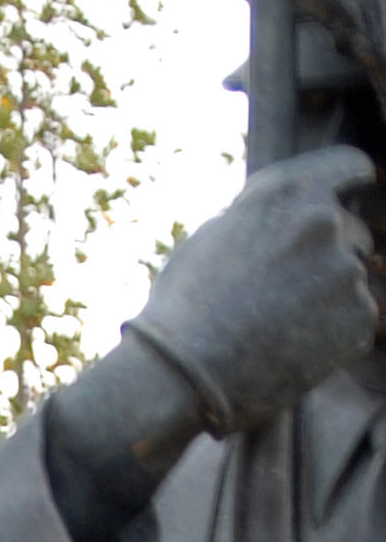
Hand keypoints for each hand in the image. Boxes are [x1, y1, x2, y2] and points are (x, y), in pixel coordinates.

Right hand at [127, 145, 378, 436]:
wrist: (181, 375)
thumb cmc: (184, 306)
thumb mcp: (216, 236)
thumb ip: (266, 218)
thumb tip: (292, 217)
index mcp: (288, 192)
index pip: (350, 166)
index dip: (352, 180)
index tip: (356, 190)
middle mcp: (327, 223)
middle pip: (351, 231)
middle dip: (326, 254)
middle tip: (281, 291)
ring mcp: (348, 273)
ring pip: (349, 280)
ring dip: (325, 297)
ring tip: (274, 326)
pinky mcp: (359, 321)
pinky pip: (353, 321)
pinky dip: (330, 334)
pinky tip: (288, 348)